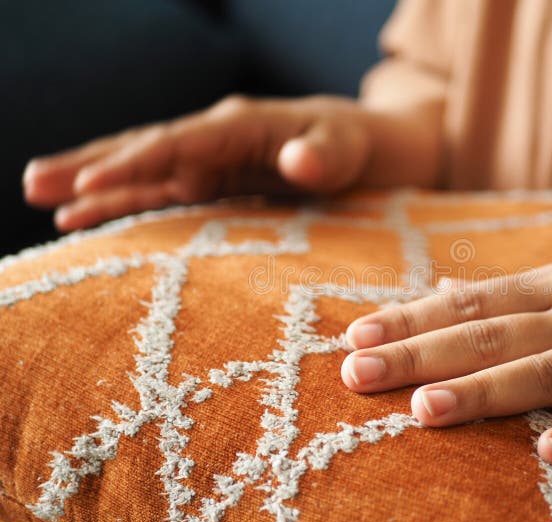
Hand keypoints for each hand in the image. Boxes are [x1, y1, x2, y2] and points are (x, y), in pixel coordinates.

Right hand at [23, 94, 440, 230]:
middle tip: (34, 183)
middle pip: (144, 149)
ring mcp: (213, 160)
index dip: (133, 163)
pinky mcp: (218, 181)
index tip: (88, 184)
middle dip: (91, 165)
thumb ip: (324, 154)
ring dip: (97, 185)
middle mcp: (217, 139)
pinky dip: (128, 200)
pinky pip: (164, 191)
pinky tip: (93, 216)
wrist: (368, 147)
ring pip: (145, 170)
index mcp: (241, 125)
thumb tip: (296, 163)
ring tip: (43, 199)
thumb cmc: (358, 144)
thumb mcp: (349, 147)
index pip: (177, 143)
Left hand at [340, 257, 551, 464]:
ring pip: (547, 371)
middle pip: (491, 335)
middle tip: (358, 374)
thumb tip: (441, 290)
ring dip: (486, 391)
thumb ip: (509, 291)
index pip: (470, 301)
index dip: (411, 318)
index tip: (357, 336)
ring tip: (426, 409)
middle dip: (421, 354)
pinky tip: (548, 453)